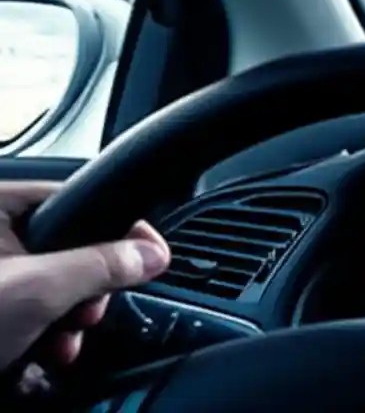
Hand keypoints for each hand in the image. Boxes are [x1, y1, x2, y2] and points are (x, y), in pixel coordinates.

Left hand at [0, 181, 169, 372]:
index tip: (148, 255)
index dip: (117, 230)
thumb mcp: (38, 290)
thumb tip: (149, 252)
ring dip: (62, 323)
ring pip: (43, 288)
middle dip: (84, 292)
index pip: (74, 202)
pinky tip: (33, 358)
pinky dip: (33, 338)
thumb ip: (102, 265)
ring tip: (57, 346)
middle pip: (63, 250)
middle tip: (84, 316)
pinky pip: (19, 314)